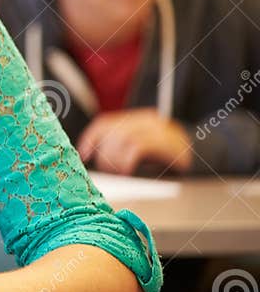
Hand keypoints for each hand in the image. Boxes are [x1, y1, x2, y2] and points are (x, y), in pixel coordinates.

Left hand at [77, 109, 192, 174]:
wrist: (208, 155)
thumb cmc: (171, 158)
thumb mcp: (146, 148)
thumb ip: (124, 148)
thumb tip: (95, 158)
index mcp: (139, 119)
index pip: (105, 123)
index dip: (90, 139)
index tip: (82, 154)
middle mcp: (148, 120)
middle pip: (112, 131)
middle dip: (103, 152)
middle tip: (105, 169)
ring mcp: (160, 130)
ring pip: (122, 139)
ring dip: (114, 159)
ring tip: (117, 173)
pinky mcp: (167, 143)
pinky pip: (137, 148)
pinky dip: (126, 161)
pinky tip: (126, 172)